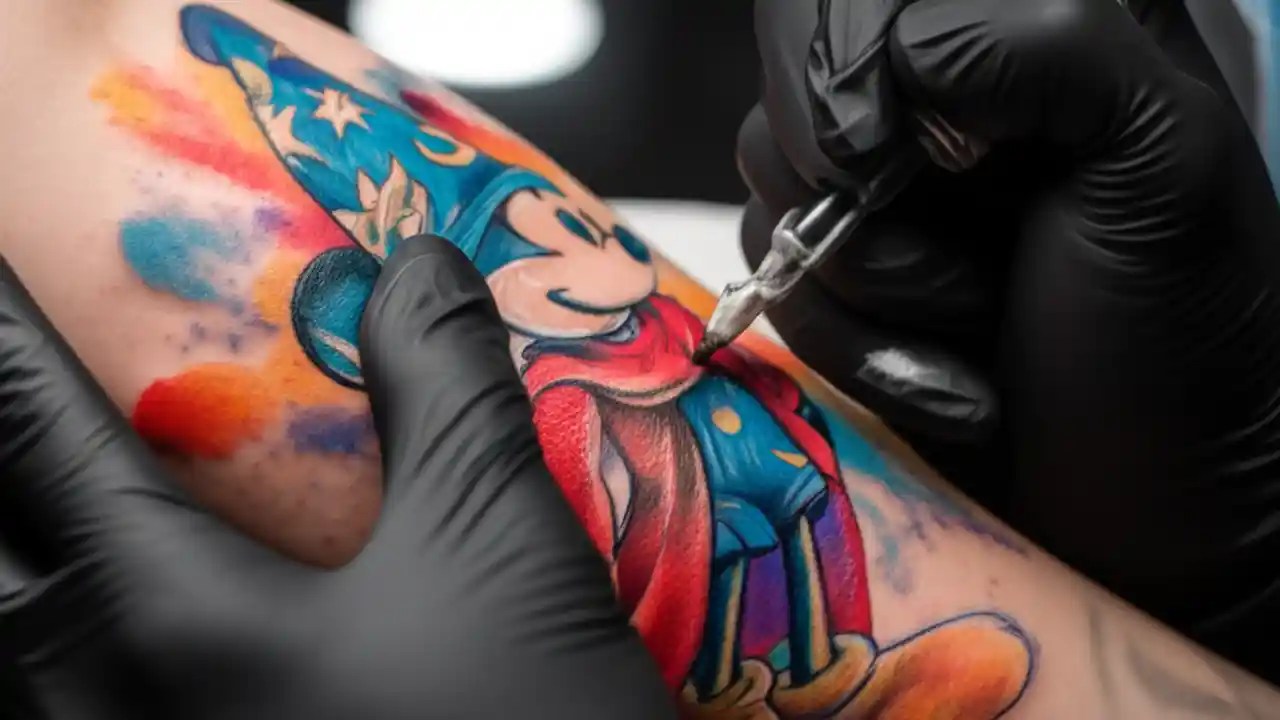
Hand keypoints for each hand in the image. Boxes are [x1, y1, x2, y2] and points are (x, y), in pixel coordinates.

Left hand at [0, 236, 675, 718]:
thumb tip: (422, 264)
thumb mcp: (500, 554)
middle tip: (30, 379)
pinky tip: (136, 612)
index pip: (21, 421)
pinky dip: (72, 626)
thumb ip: (446, 388)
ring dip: (26, 541)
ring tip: (73, 488)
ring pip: (17, 632)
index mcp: (155, 622)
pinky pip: (72, 690)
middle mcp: (94, 710)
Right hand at [738, 0, 1279, 678]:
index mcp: (1040, 25)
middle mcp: (954, 94)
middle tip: (963, 262)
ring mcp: (893, 185)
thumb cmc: (1181, 343)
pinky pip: (769, 271)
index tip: (879, 160)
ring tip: (976, 320)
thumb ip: (1040, 45)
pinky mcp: (849, 267)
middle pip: (795, 76)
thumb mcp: (1158, 158)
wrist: (1151, 513)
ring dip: (869, 284)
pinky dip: (849, 344)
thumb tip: (896, 60)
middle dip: (855, 196)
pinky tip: (947, 375)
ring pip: (769, 177)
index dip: (841, 60)